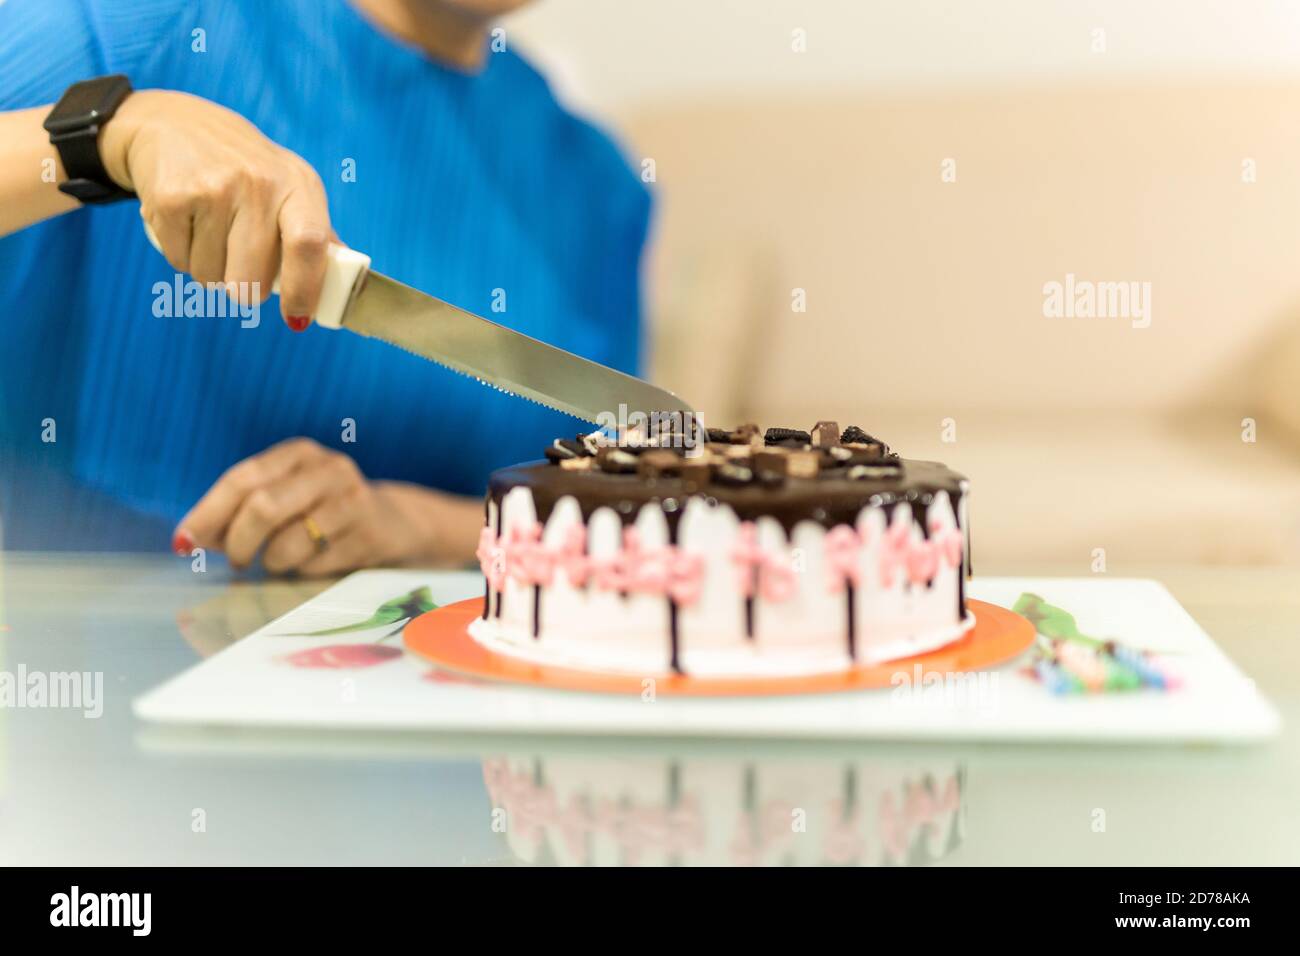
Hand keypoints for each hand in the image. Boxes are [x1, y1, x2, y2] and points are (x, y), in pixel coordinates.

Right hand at [99, 90, 331, 328]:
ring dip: (210, 268)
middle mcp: (258, 183)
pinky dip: (181, 253)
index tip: (296, 316)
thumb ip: (317, 234)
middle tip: (240, 261)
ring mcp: (213, 188)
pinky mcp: (171, 197)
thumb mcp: (290, 187)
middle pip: (252, 280)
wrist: (175, 123)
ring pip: (212, 277)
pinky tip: (187, 219)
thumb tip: (348, 281)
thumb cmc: (245, 167)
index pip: (309, 245)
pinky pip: (179, 261)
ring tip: (210, 229)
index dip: (303, 289)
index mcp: (298, 185)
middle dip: (244, 287)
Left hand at [173, 438, 449, 575]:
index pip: (241, 479)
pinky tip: (316, 563)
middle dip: (239, 543)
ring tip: (283, 562)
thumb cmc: (321, 514)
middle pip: (262, 507)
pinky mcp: (368, 530)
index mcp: (296, 454)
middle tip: (237, 562)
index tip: (183, 543)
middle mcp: (326, 467)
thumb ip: (236, 515)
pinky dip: (304, 573)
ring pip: (288, 543)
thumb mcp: (282, 502)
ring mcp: (351, 497)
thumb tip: (188, 540)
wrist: (391, 524)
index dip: (207, 513)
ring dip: (274, 563)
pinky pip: (316, 564)